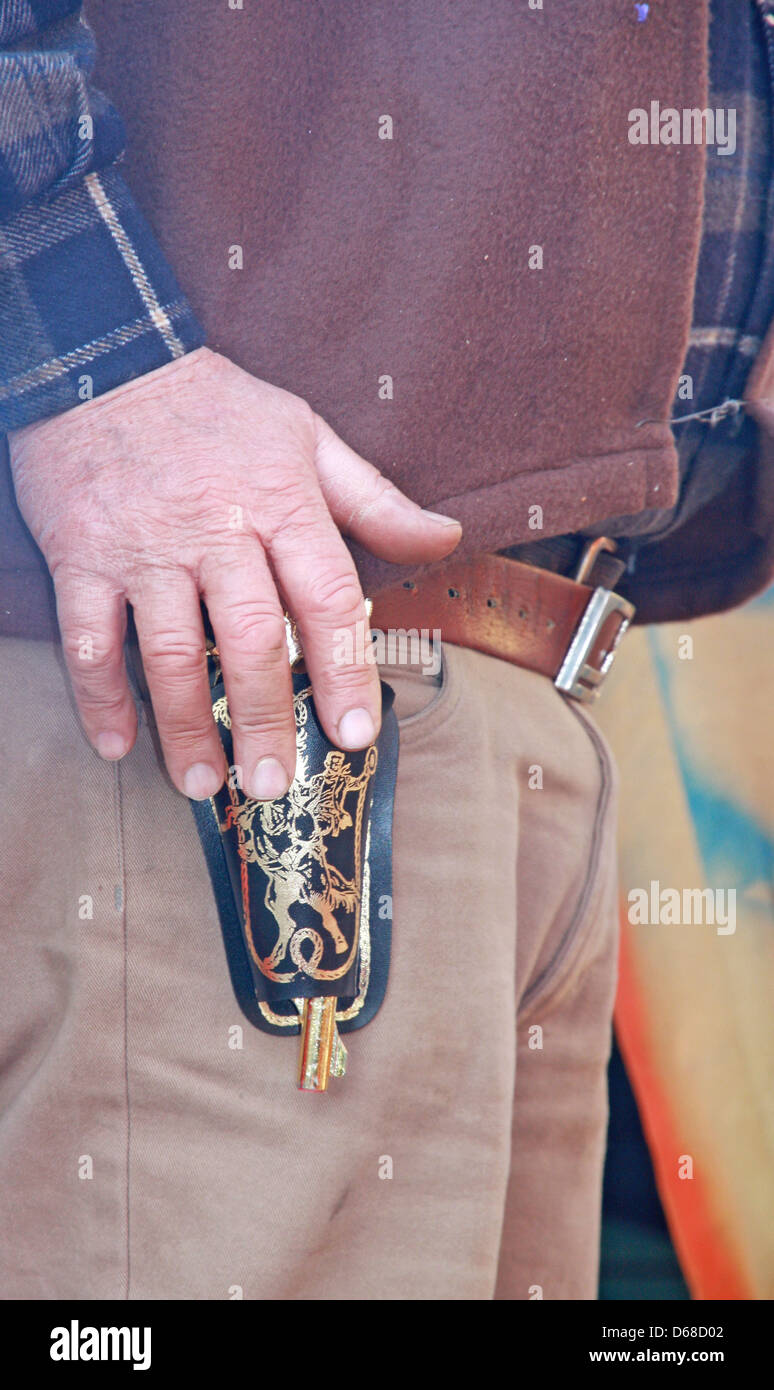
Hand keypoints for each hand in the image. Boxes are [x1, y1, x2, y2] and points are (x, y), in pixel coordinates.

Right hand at [8, 347, 460, 798]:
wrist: (105, 357)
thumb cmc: (216, 406)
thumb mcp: (307, 436)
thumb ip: (375, 499)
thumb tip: (447, 538)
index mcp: (280, 502)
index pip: (325, 598)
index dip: (343, 670)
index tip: (355, 731)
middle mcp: (216, 529)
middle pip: (249, 639)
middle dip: (265, 719)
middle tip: (275, 784)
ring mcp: (144, 546)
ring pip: (170, 651)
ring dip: (187, 726)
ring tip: (205, 786)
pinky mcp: (81, 554)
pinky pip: (90, 637)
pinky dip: (100, 696)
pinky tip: (117, 744)